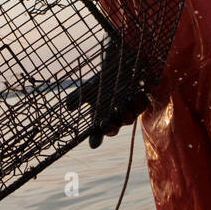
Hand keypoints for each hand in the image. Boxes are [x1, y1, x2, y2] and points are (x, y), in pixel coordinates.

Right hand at [64, 32, 151, 147]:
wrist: (120, 65)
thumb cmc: (102, 82)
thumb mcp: (88, 89)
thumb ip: (77, 97)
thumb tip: (68, 106)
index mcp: (100, 119)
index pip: (97, 134)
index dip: (95, 139)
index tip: (93, 144)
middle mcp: (115, 118)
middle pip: (113, 128)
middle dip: (109, 126)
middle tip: (104, 123)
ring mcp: (129, 110)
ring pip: (128, 118)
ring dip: (124, 114)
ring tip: (120, 108)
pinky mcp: (142, 100)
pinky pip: (143, 105)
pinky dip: (139, 102)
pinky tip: (136, 96)